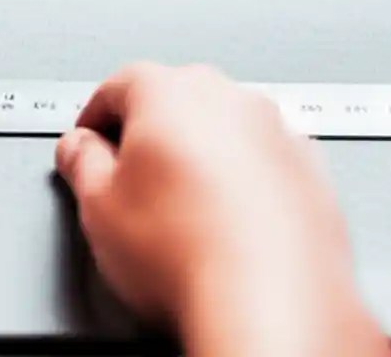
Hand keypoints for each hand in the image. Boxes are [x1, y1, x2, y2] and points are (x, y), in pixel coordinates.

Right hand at [56, 64, 390, 356]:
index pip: (117, 85)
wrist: (270, 304)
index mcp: (169, 92)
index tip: (88, 144)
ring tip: (181, 210)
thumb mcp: (98, 207)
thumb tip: (79, 149)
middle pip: (175, 99)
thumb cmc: (189, 255)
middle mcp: (229, 99)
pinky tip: (228, 223)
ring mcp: (278, 132)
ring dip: (202, 156)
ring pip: (225, 129)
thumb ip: (81, 162)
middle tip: (129, 180)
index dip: (94, 118)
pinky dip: (245, 181)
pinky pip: (265, 161)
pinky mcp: (311, 170)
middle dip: (150, 133)